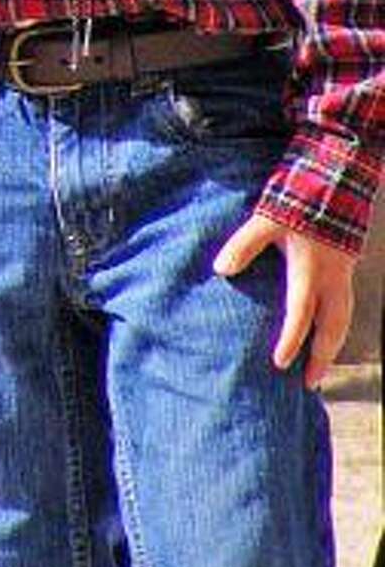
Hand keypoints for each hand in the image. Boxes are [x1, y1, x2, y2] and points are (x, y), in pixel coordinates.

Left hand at [213, 210, 354, 388]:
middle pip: (332, 328)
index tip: (279, 364)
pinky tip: (326, 337)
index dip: (291, 339)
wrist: (335, 182)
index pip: (301, 313)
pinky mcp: (346, 269)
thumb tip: (221, 270)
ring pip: (343, 321)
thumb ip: (243, 245)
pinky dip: (336, 327)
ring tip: (319, 369)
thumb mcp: (266, 220)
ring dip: (331, 346)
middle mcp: (332, 279)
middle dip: (320, 357)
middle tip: (309, 384)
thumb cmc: (297, 203)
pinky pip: (345, 308)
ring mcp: (343, 276)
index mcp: (311, 271)